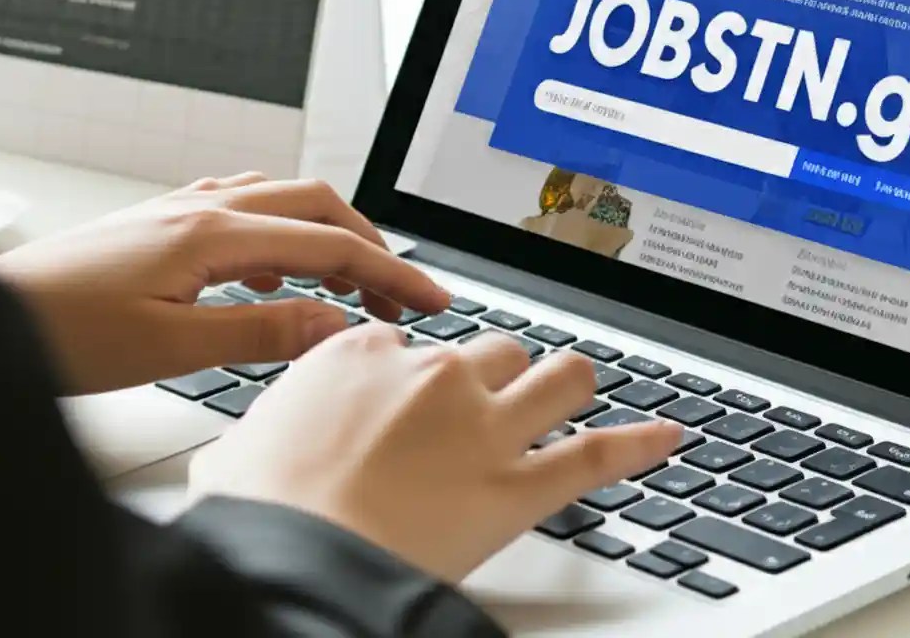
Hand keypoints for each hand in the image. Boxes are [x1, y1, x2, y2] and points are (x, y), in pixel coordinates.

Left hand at [0, 173, 447, 394]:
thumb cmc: (61, 332)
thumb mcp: (169, 346)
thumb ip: (261, 332)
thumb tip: (336, 325)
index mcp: (211, 235)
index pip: (328, 246)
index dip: (391, 273)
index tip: (432, 299)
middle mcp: (200, 209)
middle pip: (315, 205)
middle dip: (370, 245)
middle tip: (400, 295)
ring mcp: (179, 211)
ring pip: (281, 202)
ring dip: (327, 236)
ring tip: (349, 286)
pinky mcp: (162, 225)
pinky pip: (242, 210)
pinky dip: (281, 236)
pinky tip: (274, 273)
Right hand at [187, 327, 681, 584]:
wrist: (288, 565)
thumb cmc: (256, 513)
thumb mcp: (241, 447)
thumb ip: (276, 425)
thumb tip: (266, 442)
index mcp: (363, 355)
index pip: (414, 344)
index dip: (419, 374)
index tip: (416, 400)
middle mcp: (433, 377)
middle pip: (493, 351)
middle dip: (495, 375)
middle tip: (488, 407)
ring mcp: (483, 426)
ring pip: (558, 377)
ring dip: (569, 384)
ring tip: (574, 394)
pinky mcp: (518, 485)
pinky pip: (598, 454)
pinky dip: (640, 444)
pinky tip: (668, 437)